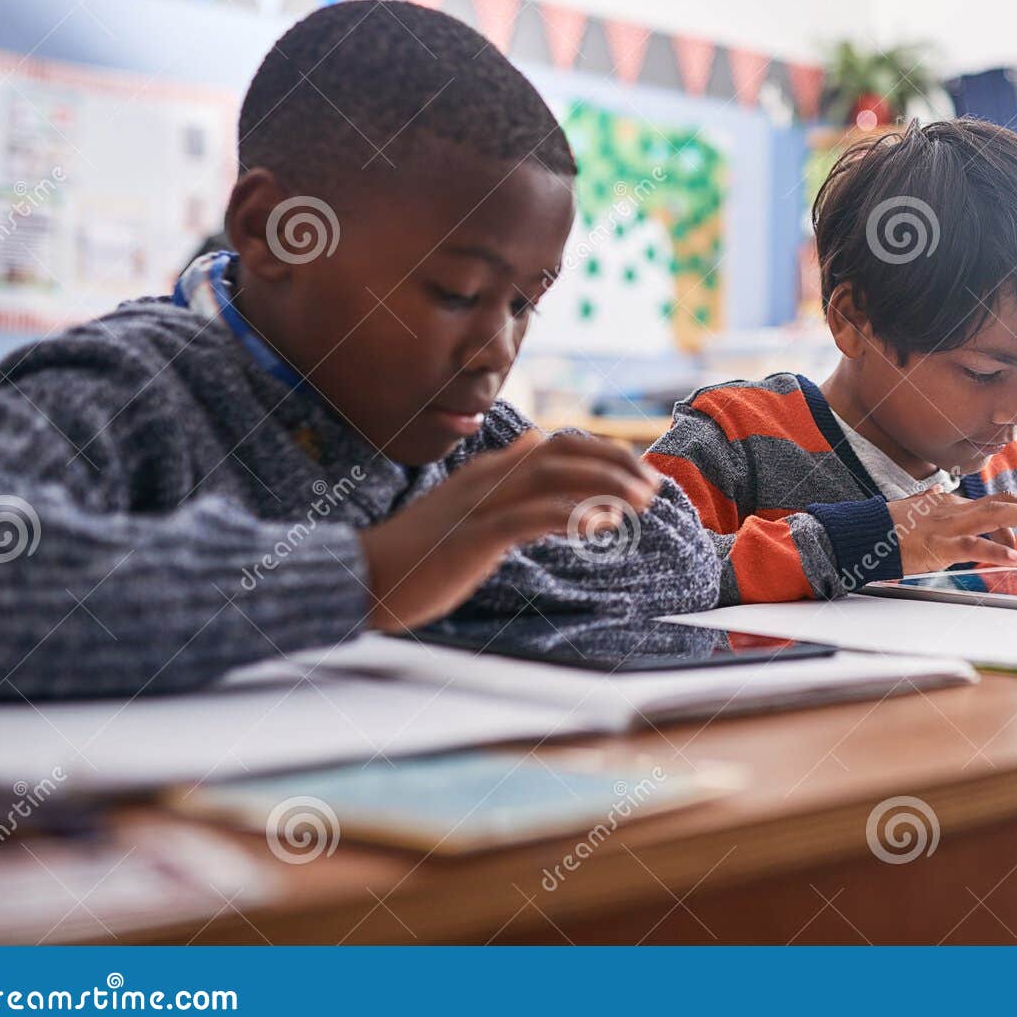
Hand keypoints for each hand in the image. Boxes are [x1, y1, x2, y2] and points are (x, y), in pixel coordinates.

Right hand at [359, 430, 659, 631]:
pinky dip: (572, 515)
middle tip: (652, 486)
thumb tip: (535, 441)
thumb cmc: (418, 548)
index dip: (603, 454)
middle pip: (564, 452)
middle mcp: (488, 478)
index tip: (638, 474)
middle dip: (615, 464)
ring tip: (639, 502)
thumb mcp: (465, 500)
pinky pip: (532, 517)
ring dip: (604, 486)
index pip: (557, 445)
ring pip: (554, 477)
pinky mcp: (475, 536)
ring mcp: (481, 504)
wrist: (364, 576)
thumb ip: (503, 471)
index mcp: (489, 470)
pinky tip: (601, 523)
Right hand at [888, 488, 1016, 575]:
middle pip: (1004, 502)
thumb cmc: (885, 527)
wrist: (862, 535)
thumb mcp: (913, 510)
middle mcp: (955, 511)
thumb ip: (929, 503)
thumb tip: (936, 495)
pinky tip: (1015, 557)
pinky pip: (972, 547)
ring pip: (995, 515)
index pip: (994, 503)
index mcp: (951, 505)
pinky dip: (995, 551)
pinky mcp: (939, 546)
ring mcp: (948, 527)